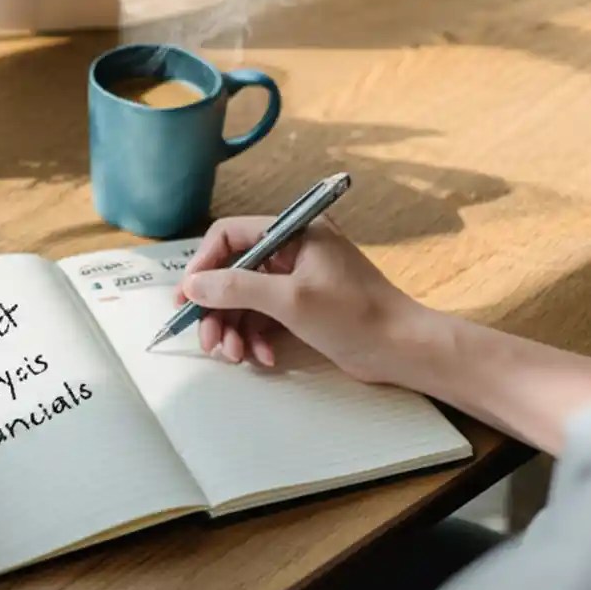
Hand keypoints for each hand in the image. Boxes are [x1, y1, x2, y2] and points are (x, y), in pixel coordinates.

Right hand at [176, 216, 427, 384]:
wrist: (403, 349)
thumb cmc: (356, 316)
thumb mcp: (290, 300)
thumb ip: (237, 287)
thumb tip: (193, 285)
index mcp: (294, 231)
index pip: (230, 235)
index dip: (203, 266)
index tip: (187, 299)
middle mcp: (293, 249)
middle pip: (234, 272)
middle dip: (218, 309)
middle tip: (207, 341)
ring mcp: (297, 278)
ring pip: (245, 299)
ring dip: (234, 329)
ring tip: (234, 356)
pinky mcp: (302, 306)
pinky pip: (263, 317)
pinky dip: (257, 338)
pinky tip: (264, 358)